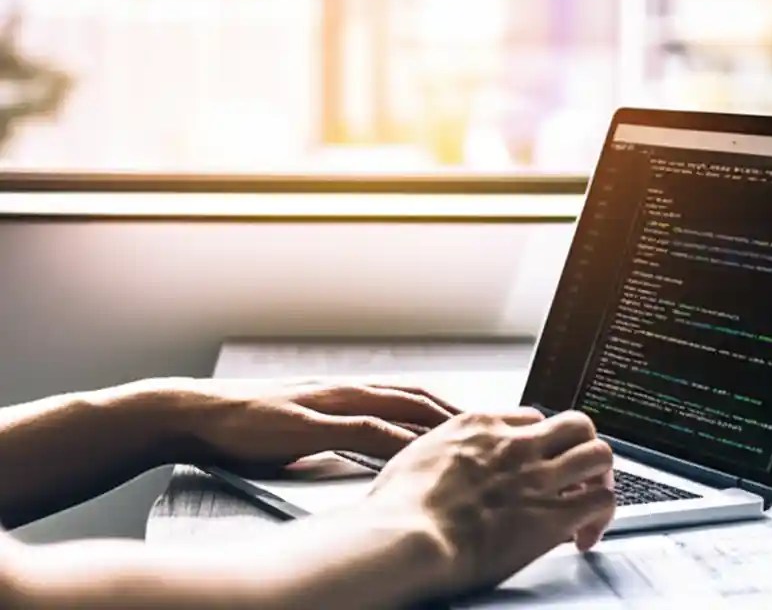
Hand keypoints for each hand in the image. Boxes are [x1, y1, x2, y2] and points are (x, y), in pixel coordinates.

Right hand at [161, 378, 461, 466]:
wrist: (193, 415)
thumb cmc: (246, 430)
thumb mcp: (305, 434)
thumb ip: (340, 441)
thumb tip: (374, 459)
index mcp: (347, 393)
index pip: (413, 396)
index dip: (452, 407)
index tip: (487, 422)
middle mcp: (345, 391)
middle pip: (420, 396)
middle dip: (463, 412)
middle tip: (499, 427)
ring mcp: (328, 403)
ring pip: (400, 405)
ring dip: (441, 421)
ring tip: (477, 439)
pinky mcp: (307, 421)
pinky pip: (361, 428)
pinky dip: (396, 438)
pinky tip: (420, 451)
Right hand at [366, 408, 615, 599]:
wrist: (405, 537)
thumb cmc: (396, 508)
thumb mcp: (416, 457)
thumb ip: (442, 454)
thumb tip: (440, 468)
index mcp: (481, 426)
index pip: (532, 418)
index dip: (540, 443)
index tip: (537, 463)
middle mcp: (518, 444)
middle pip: (576, 424)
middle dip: (581, 447)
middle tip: (576, 474)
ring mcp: (539, 477)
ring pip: (599, 455)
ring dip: (599, 478)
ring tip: (590, 500)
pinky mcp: (553, 516)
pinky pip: (601, 502)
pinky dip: (601, 517)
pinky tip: (585, 536)